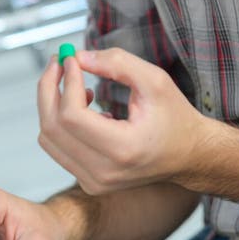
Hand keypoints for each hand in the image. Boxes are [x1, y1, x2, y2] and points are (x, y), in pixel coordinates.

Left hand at [37, 48, 206, 194]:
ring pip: (48, 138)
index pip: (72, 115)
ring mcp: (94, 181)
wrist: (189, 156)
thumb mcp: (154, 80)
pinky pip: (57, 147)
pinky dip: (60, 121)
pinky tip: (84, 107)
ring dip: (52, 104)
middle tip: (58, 62)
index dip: (67, 81)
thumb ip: (116, 63)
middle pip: (52, 127)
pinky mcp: (89, 182)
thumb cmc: (175, 118)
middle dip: (49, 88)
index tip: (71, 58)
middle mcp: (104, 172)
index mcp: (123, 149)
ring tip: (75, 83)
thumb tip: (78, 57)